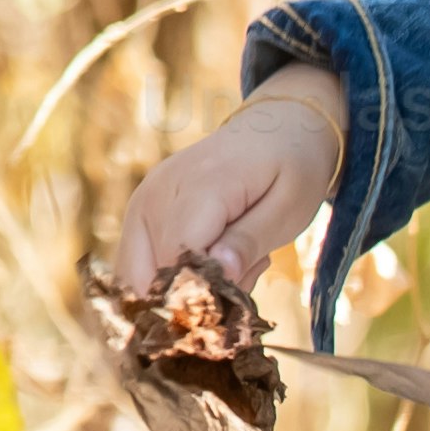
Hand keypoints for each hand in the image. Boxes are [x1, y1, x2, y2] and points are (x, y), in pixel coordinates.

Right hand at [111, 66, 347, 292]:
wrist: (276, 128)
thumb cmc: (292, 168)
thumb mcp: (289, 208)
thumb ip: (249, 241)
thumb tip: (216, 275)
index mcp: (200, 187)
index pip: (178, 260)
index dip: (205, 294)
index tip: (239, 302)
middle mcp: (157, 192)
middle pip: (151, 276)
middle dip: (194, 298)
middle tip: (243, 277)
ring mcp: (143, 199)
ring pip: (138, 277)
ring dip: (181, 291)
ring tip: (233, 263)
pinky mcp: (140, 209)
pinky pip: (139, 263)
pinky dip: (171, 278)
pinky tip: (214, 258)